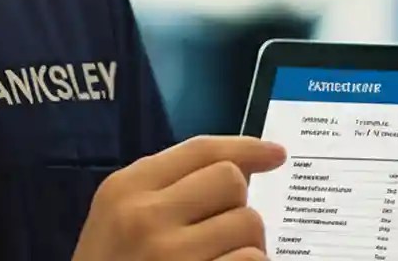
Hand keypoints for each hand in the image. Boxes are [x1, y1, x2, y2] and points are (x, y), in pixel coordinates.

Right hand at [72, 135, 286, 260]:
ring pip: (248, 224)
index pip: (201, 150)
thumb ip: (170, 188)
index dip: (246, 148)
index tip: (276, 155)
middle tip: (217, 233)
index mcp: (125, 190)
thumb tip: (247, 163)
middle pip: (231, 181)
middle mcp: (145, 217)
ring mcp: (171, 255)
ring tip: (215, 260)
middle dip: (234, 205)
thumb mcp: (121, 218)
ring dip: (244, 244)